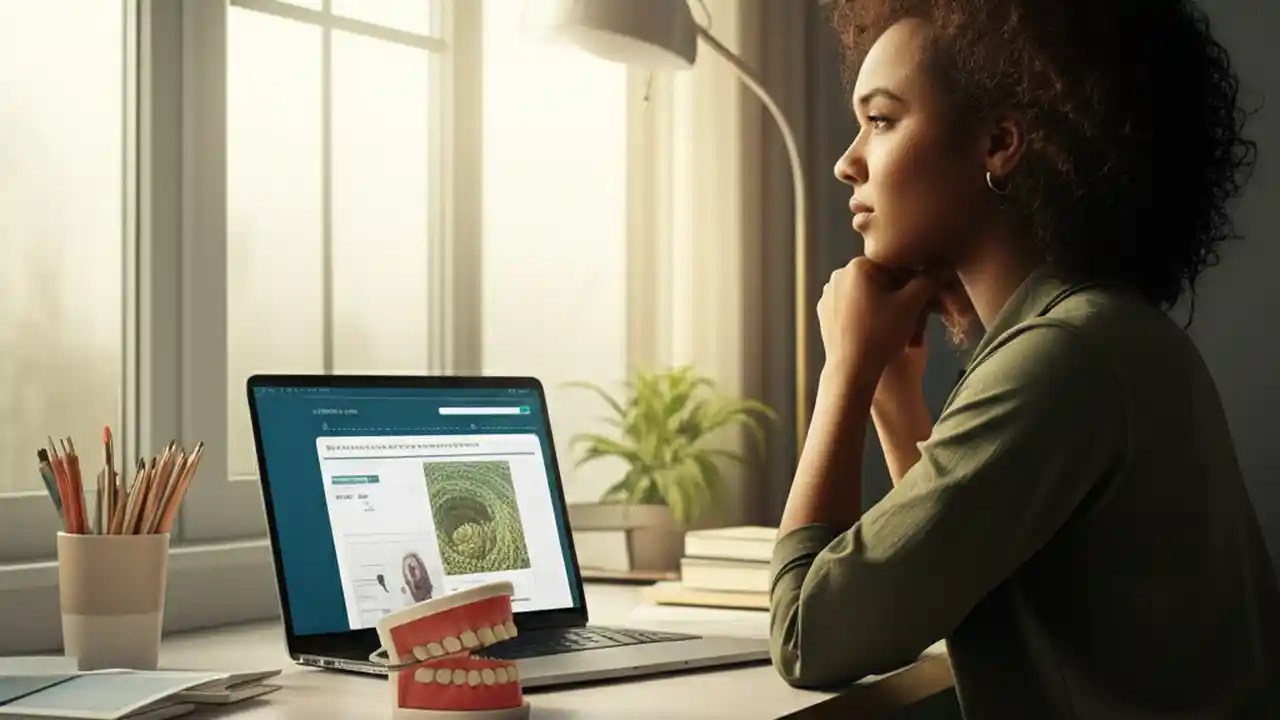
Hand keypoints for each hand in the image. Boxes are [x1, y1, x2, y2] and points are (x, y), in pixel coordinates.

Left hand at [817, 257, 937, 391]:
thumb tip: (943, 265)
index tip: (926, 299)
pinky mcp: (824, 311)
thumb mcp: (911, 305)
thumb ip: (928, 280)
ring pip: (866, 294)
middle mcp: (839, 274)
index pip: (896, 266)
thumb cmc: (882, 335)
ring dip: (884, 305)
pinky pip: (852, 306)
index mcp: (858, 265)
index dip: (916, 282)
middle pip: (880, 280)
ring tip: (898, 327)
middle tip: (915, 316)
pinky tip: (877, 331)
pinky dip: (866, 314)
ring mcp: (828, 293)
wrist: (851, 371)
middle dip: (899, 296)